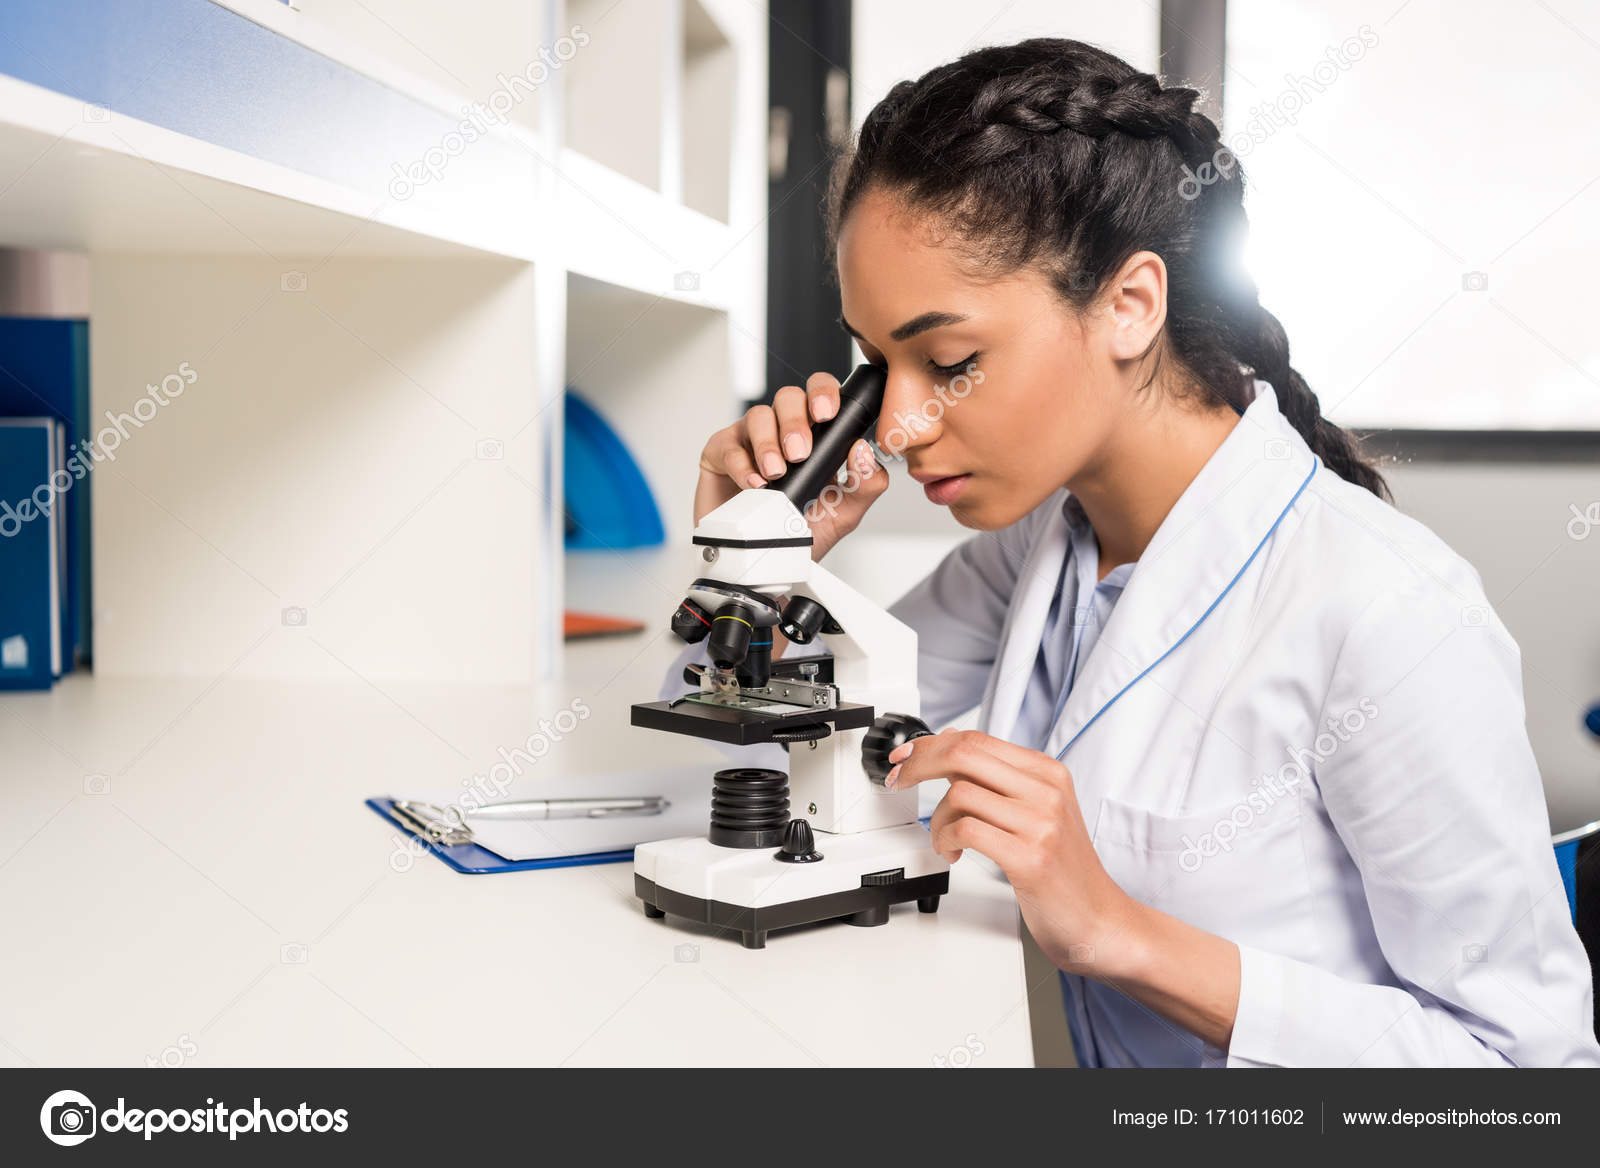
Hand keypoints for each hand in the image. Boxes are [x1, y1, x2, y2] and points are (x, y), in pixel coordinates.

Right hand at [693, 371, 888, 562]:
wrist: (759, 566)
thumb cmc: (797, 536)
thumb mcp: (842, 515)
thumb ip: (865, 485)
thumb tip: (863, 451)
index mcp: (815, 437)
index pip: (821, 395)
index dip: (824, 393)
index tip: (828, 413)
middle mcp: (782, 432)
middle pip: (788, 397)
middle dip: (796, 422)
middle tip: (800, 453)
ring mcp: (750, 441)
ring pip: (758, 415)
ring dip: (769, 443)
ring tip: (776, 474)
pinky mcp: (720, 455)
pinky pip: (728, 444)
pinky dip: (742, 465)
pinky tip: (754, 485)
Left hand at [884, 729, 1138, 976]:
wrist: (1100, 920)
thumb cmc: (1063, 870)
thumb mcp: (1039, 812)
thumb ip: (999, 782)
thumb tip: (948, 752)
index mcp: (1048, 772)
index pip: (976, 739)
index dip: (930, 745)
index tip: (905, 758)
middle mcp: (1046, 791)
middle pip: (964, 753)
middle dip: (919, 764)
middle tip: (899, 781)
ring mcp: (1040, 824)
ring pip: (960, 793)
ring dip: (936, 819)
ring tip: (942, 840)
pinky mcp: (1030, 858)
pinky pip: (966, 830)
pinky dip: (944, 840)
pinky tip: (950, 853)